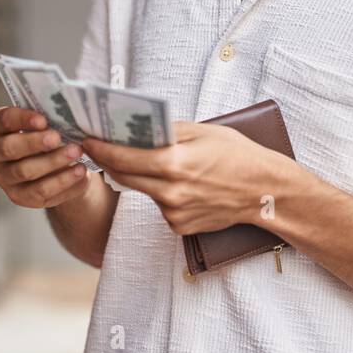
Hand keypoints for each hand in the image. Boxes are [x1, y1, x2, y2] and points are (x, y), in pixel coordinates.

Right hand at [0, 106, 91, 208]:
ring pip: (25, 171)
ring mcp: (4, 177)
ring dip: (53, 161)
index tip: (43, 120)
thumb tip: (66, 116)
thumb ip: (49, 118)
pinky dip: (63, 181)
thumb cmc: (50, 136)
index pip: (2, 120)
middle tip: (57, 138)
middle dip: (34, 142)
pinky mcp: (19, 197)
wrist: (61, 166)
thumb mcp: (48, 123)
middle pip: (8, 148)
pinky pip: (40, 191)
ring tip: (76, 153)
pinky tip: (79, 171)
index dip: (21, 119)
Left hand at [80, 121, 296, 234]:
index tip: (86, 139)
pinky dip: (162, 193)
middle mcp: (171, 191)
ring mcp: (174, 212)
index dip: (100, 148)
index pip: (123, 157)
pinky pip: (159, 205)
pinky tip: (180, 184)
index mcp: (175, 163)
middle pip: (124, 176)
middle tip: (99, 147)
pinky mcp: (179, 226)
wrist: (265, 192)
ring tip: (156, 161)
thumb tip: (136, 126)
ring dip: (140, 176)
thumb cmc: (239, 156)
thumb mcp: (203, 132)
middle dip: (110, 161)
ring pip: (142, 190)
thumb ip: (167, 131)